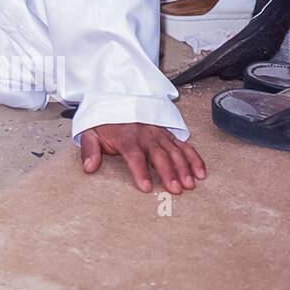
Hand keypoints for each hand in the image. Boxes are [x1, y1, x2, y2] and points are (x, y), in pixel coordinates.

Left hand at [79, 123, 206, 193]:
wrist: (114, 100)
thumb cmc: (104, 122)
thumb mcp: (90, 133)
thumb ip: (89, 150)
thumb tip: (89, 167)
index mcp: (126, 137)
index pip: (134, 155)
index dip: (140, 171)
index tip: (146, 187)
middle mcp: (145, 135)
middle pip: (159, 154)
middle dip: (168, 172)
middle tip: (175, 189)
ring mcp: (159, 134)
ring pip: (174, 151)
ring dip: (184, 167)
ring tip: (190, 183)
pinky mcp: (168, 135)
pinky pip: (184, 146)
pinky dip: (194, 158)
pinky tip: (201, 173)